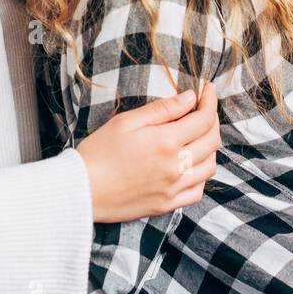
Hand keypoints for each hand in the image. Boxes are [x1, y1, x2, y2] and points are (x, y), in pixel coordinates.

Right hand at [76, 82, 221, 222]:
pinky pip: (197, 191)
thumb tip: (191, 97)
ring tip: (198, 136)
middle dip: (212, 120)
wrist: (80, 190)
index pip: (204, 118)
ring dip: (210, 148)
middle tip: (203, 108)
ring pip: (210, 167)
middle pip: (212, 141)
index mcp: (166, 142)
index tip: (207, 88)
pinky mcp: (166, 205)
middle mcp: (176, 167)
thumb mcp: (126, 121)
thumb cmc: (98, 152)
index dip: (210, 100)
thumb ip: (162, 109)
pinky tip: (191, 166)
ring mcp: (173, 189)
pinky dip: (201, 175)